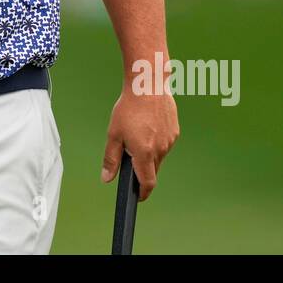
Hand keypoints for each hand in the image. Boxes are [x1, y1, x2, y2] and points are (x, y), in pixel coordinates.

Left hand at [101, 82, 178, 200]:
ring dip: (149, 154)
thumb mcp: (113, 134)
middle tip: (130, 157)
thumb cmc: (129, 108)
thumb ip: (111, 159)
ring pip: (159, 157)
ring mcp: (170, 141)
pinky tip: (147, 128)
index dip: (142, 193)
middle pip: (152, 170)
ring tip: (137, 136)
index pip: (147, 183)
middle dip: (142, 170)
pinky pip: (165, 144)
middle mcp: (161, 150)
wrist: (148, 85)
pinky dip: (156, 142)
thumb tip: (107, 178)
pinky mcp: (175, 131)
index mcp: (145, 153)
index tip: (137, 196)